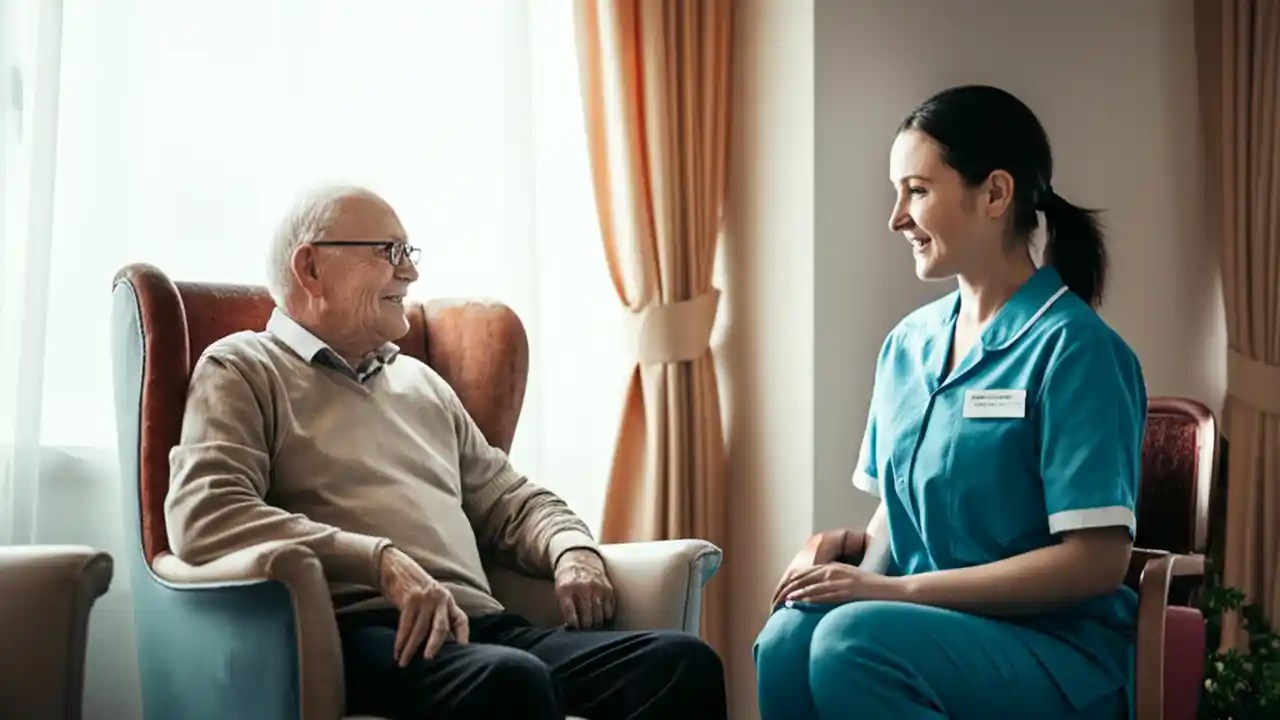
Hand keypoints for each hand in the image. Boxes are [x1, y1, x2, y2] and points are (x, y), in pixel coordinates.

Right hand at [378, 546, 468, 665]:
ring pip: (419, 630)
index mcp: (448, 601)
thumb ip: (438, 616)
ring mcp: (425, 599)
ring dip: (410, 648)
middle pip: (441, 626)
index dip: (463, 636)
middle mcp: (440, 599)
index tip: (463, 652)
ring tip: (403, 663)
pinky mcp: (410, 599)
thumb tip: (442, 643)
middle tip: (429, 659)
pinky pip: (405, 625)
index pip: (461, 620)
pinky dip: (400, 641)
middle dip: (435, 644)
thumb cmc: (415, 589)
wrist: (396, 567)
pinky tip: (397, 652)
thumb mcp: (432, 599)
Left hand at [554, 549, 614, 628]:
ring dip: (596, 625)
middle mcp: (583, 589)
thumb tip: (570, 628)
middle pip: (587, 617)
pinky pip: (610, 610)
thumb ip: (563, 608)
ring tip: (593, 627)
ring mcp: (597, 588)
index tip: (574, 630)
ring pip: (600, 616)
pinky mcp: (608, 589)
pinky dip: (606, 616)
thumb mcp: (559, 591)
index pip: (570, 613)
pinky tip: (601, 617)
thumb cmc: (568, 580)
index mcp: (566, 589)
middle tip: (584, 631)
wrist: (580, 559)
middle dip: (586, 628)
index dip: (573, 626)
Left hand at [778, 562, 899, 605]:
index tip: (782, 589)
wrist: (891, 591)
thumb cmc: (870, 588)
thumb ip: (834, 582)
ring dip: (797, 594)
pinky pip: (825, 595)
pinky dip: (811, 598)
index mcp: (835, 566)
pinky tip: (802, 603)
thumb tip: (819, 591)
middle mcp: (835, 570)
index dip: (793, 581)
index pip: (807, 572)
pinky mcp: (847, 591)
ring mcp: (841, 581)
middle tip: (779, 598)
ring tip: (785, 601)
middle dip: (790, 588)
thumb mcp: (850, 579)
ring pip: (813, 586)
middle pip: (806, 577)